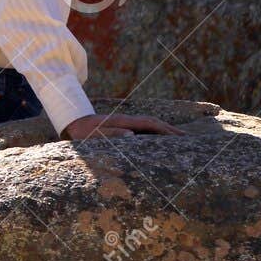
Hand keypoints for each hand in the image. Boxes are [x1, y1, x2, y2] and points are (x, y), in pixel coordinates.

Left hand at [60, 113, 183, 140]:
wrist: (73, 122)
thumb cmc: (83, 133)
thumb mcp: (94, 135)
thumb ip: (111, 135)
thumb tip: (132, 135)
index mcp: (123, 121)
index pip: (149, 124)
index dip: (165, 130)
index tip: (179, 137)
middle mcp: (127, 120)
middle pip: (153, 122)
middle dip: (170, 129)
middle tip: (187, 139)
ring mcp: (125, 122)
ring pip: (149, 124)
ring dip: (164, 130)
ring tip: (179, 139)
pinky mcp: (123, 126)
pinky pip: (143, 129)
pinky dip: (155, 132)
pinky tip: (160, 140)